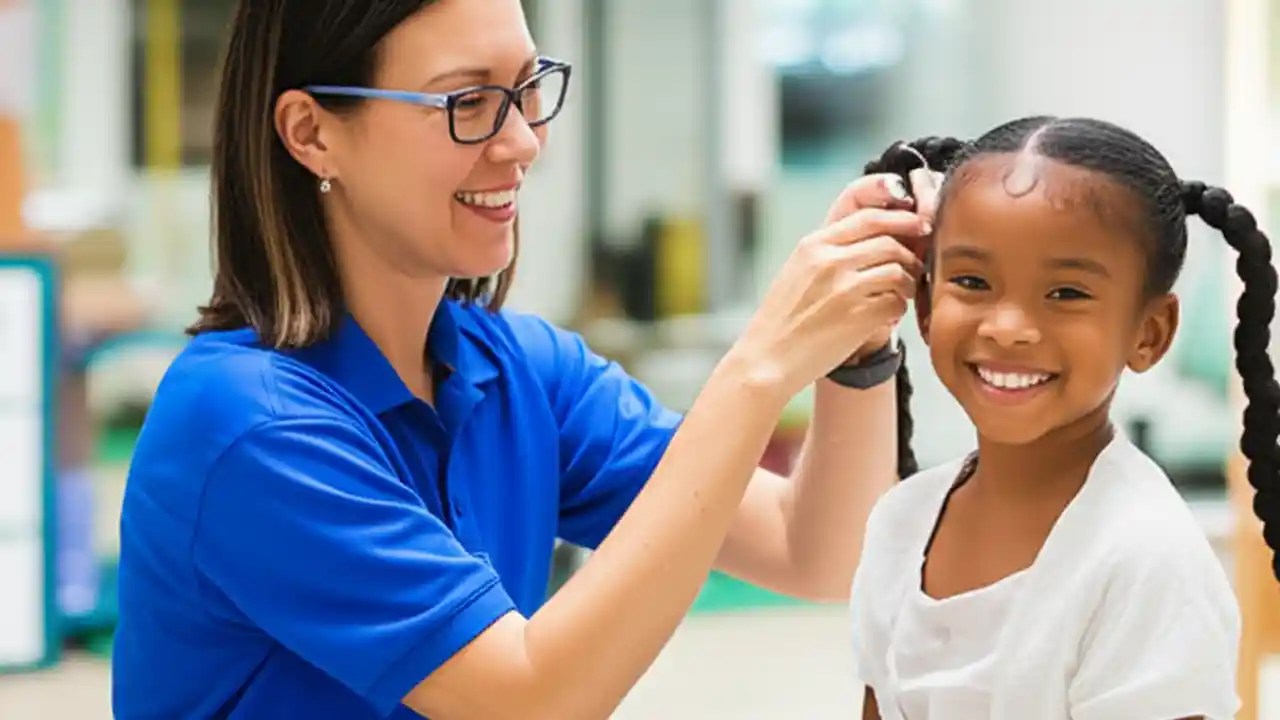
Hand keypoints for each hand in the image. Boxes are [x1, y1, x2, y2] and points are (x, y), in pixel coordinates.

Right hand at [727, 175, 928, 398]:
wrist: (767, 359)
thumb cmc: (783, 318)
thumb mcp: (798, 270)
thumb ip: (830, 250)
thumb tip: (876, 236)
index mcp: (813, 245)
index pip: (869, 217)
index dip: (901, 219)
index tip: (918, 225)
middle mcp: (829, 262)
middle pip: (889, 243)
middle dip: (910, 254)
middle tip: (916, 266)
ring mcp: (844, 289)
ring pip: (898, 272)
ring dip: (907, 284)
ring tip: (900, 294)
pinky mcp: (858, 317)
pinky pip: (896, 303)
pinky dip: (898, 309)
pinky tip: (887, 315)